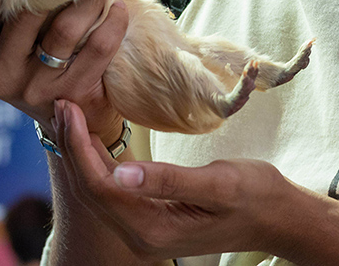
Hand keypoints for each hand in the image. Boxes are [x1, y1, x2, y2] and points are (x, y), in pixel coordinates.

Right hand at [0, 0, 129, 145]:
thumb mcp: (17, 39)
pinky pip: (98, 47)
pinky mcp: (70, 95)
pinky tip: (120, 7)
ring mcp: (34, 88)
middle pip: (27, 13)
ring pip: (66, 28)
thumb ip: (14, 6)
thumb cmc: (42, 61)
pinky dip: (113, 21)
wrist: (74, 120)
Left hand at [54, 99, 292, 261]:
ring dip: (82, 152)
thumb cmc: (256, 196)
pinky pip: (113, 192)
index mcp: (153, 230)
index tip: (70, 107)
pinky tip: (93, 138)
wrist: (278, 218)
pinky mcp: (150, 219)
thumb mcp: (219, 183)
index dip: (80, 146)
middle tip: (61, 102)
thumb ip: (169, 180)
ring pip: (99, 191)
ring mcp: (144, 231)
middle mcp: (141, 237)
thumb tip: (121, 175)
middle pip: (92, 190)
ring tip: (70, 114)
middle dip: (73, 145)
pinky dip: (99, 161)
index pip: (101, 186)